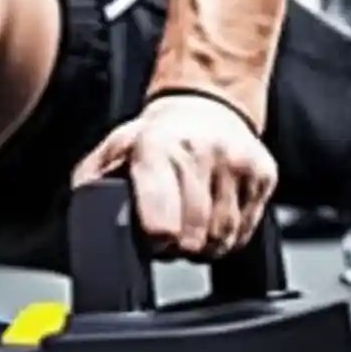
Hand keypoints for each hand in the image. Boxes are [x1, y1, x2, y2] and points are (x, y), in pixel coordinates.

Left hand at [72, 94, 277, 259]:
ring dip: (204, 244)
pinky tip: (212, 216)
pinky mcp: (263, 174)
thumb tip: (87, 220)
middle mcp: (202, 152)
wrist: (205, 105)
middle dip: (178, 246)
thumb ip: (94, 185)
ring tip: (189, 222)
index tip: (150, 238)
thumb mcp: (113, 151)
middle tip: (168, 230)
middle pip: (193, 239)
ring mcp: (237, 163)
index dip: (154, 242)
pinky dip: (228, 235)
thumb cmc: (154, 136)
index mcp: (158, 148)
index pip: (162, 224)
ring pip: (223, 240)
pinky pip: (247, 231)